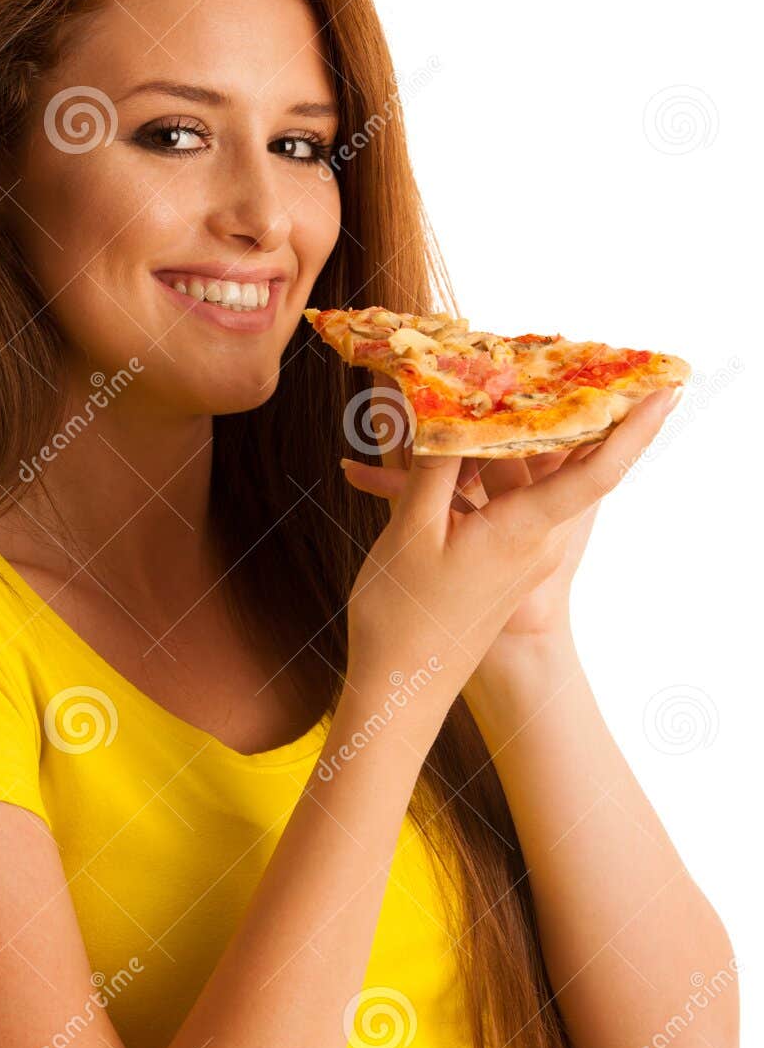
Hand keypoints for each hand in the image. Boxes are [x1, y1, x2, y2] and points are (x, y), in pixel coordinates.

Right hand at [341, 386, 680, 689]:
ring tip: (440, 397)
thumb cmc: (406, 620)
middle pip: (555, 457)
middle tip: (547, 354)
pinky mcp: (489, 557)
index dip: (635, 427)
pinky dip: (449, 476)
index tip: (666, 387)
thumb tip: (450, 410)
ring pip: (508, 474)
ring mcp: (512, 549)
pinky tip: (381, 467)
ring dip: (480, 438)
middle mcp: (531, 537)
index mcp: (524, 531)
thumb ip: (433, 466)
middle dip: (552, 405)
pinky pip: (481, 499)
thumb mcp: (412, 533)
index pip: (598, 470)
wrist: (401, 693)